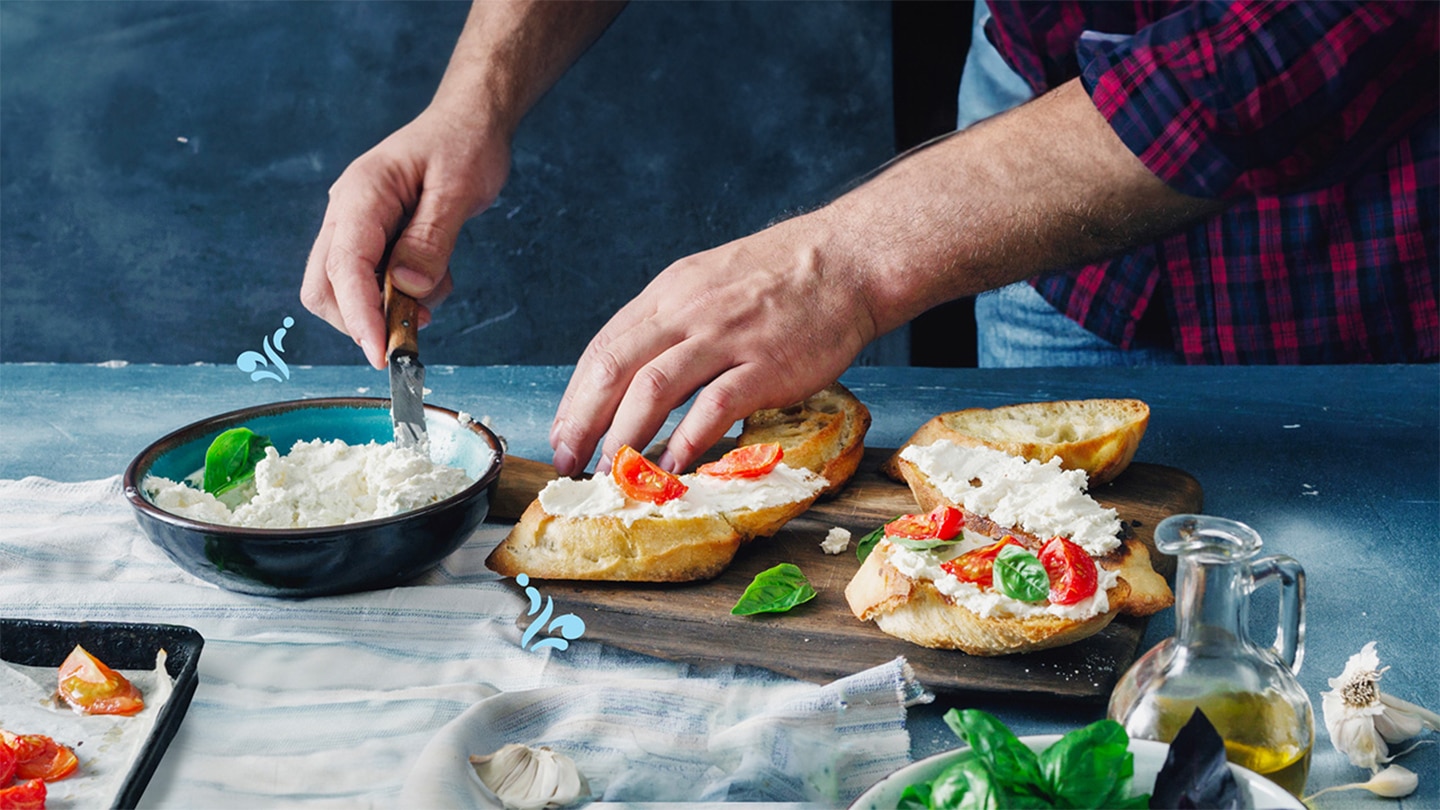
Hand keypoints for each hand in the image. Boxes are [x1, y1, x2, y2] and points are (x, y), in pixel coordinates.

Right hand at [300, 106, 509, 367]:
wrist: (469, 122)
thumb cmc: (464, 144)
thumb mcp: (459, 189)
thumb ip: (432, 239)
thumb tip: (407, 287)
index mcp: (362, 194)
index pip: (345, 266)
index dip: (360, 315)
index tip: (382, 353)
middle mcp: (347, 213)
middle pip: (325, 287)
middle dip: (363, 320)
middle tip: (414, 331)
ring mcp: (356, 227)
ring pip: (345, 290)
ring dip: (386, 309)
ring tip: (437, 288)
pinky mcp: (372, 240)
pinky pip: (372, 283)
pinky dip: (400, 296)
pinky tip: (435, 277)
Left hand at [548, 211, 881, 475]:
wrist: (848, 260)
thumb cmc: (782, 277)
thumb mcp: (709, 282)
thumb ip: (673, 322)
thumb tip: (637, 372)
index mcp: (669, 293)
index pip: (604, 347)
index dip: (576, 397)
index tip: (563, 433)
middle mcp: (687, 311)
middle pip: (615, 369)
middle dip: (583, 421)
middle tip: (569, 461)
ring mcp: (726, 337)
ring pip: (653, 388)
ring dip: (625, 436)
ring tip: (611, 472)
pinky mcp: (764, 365)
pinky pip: (713, 407)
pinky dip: (687, 440)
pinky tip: (673, 466)